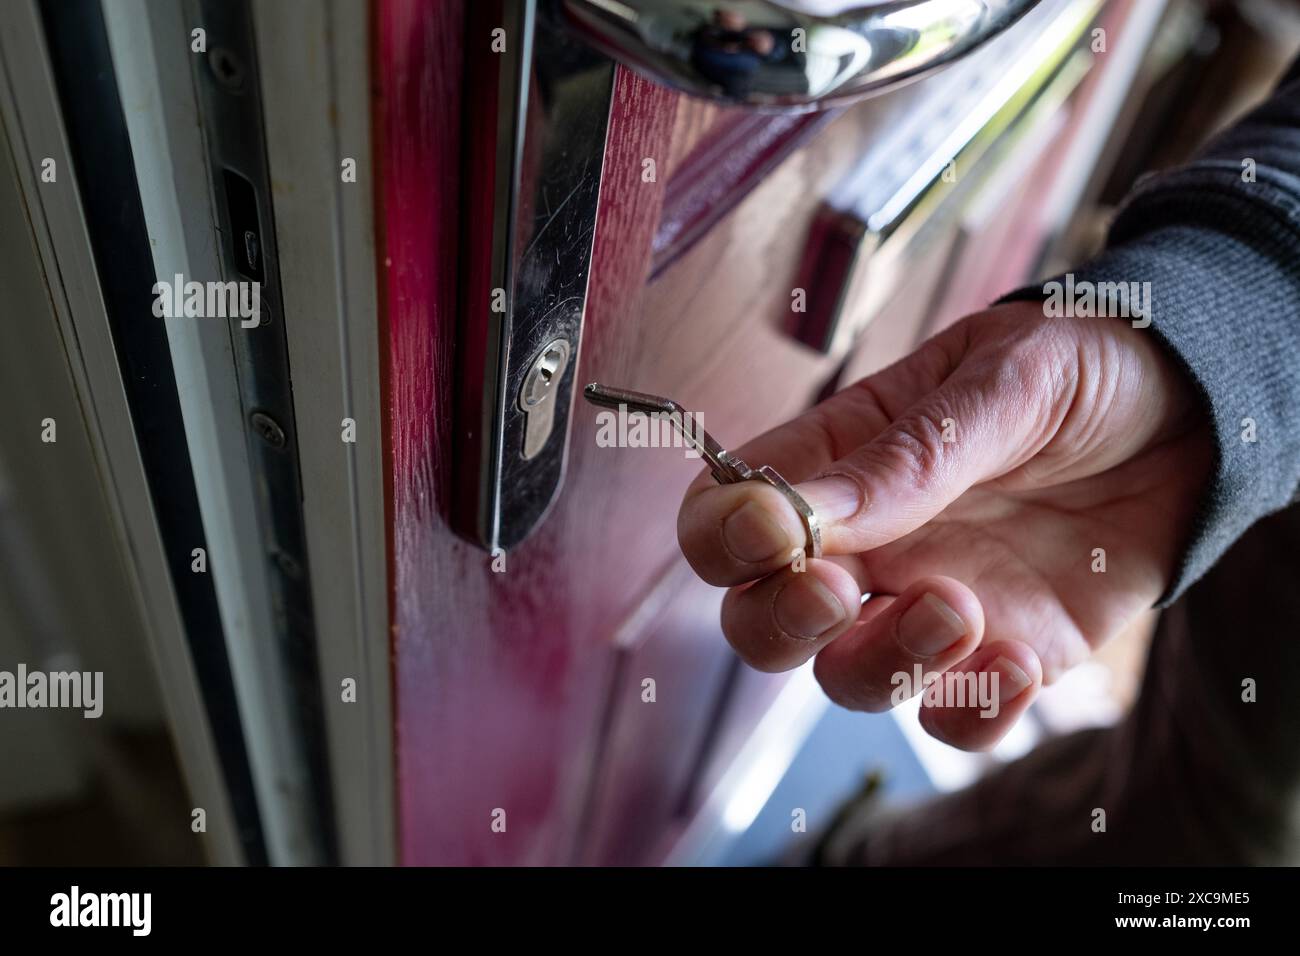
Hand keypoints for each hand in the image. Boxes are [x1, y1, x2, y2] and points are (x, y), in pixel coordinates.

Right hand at [677, 300, 1213, 749]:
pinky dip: (972, 712)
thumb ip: (903, 456)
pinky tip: (1018, 660)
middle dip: (780, 622)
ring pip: (844, 681)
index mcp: (836, 463)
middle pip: (759, 621)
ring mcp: (925, 606)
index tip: (774, 529)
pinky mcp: (1002, 654)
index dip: (722, 539)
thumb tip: (797, 512)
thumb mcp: (997, 384)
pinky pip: (952, 721)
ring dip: (882, 666)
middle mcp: (865, 547)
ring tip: (961, 610)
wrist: (1196, 411)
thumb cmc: (1080, 368)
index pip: (724, 520)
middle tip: (840, 591)